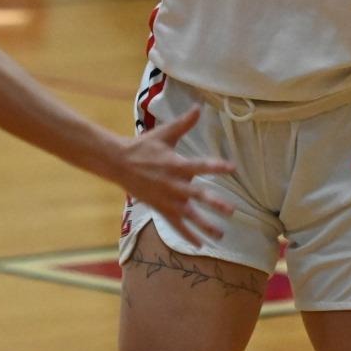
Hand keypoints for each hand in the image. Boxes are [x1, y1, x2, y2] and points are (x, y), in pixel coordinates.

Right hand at [109, 108, 235, 245]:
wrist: (118, 163)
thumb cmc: (144, 146)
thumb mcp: (164, 133)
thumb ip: (184, 123)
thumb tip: (199, 106)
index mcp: (176, 164)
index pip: (200, 165)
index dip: (216, 166)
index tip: (232, 168)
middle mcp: (173, 184)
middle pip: (197, 196)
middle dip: (214, 203)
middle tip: (231, 211)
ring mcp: (167, 199)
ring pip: (189, 215)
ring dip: (205, 225)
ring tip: (221, 234)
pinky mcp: (161, 208)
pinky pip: (176, 225)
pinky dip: (188, 235)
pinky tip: (200, 245)